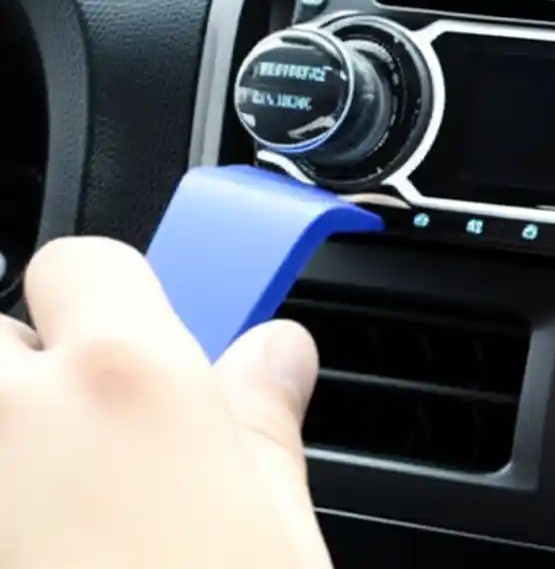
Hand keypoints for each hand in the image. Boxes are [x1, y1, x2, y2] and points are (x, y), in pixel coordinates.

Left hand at [0, 237, 328, 567]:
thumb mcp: (281, 524)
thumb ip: (264, 419)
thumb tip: (276, 356)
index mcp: (124, 382)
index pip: (84, 261)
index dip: (124, 290)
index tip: (162, 322)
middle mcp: (18, 415)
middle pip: (5, 333)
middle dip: (52, 363)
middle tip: (120, 426)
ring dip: (23, 431)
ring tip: (89, 498)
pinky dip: (13, 498)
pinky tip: (61, 544)